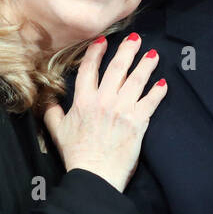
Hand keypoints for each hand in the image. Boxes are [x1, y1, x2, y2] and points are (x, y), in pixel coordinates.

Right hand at [42, 33, 167, 192]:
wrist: (94, 174)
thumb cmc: (76, 154)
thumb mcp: (57, 131)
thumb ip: (52, 112)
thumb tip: (49, 101)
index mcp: (83, 101)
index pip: (90, 69)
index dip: (96, 52)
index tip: (102, 40)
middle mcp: (104, 101)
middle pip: (117, 69)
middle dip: (127, 51)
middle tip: (136, 39)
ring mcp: (122, 110)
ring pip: (137, 81)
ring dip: (146, 66)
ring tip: (153, 55)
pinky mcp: (138, 122)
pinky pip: (151, 102)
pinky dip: (158, 92)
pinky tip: (163, 83)